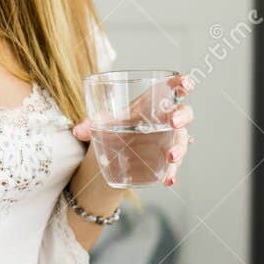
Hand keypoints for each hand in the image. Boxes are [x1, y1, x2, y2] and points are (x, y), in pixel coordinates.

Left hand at [71, 71, 194, 187]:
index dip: (182, 83)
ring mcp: (170, 139)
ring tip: (171, 157)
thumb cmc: (118, 125)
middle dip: (182, 116)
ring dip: (179, 148)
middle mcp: (167, 119)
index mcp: (154, 101)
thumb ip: (92, 124)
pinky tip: (167, 180)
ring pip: (182, 140)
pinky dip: (172, 172)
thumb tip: (78, 130)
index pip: (174, 88)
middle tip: (173, 122)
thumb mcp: (106, 122)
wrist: (117, 149)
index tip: (185, 83)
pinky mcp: (166, 159)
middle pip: (184, 113)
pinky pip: (174, 165)